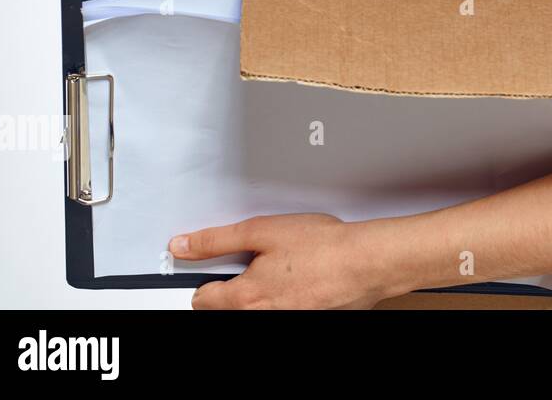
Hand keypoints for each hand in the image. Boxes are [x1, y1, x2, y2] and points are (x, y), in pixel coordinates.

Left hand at [169, 213, 386, 308]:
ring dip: (266, 292)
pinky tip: (305, 277)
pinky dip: (291, 297)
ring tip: (286, 268)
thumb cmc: (322, 246)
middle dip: (238, 287)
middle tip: (258, 262)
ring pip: (261, 310)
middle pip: (231, 309)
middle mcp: (263, 317)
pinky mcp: (311, 318)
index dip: (205, 280)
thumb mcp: (262, 230)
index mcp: (245, 297)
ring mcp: (288, 320)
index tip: (212, 270)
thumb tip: (184, 245)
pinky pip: (288, 309)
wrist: (367, 261)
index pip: (203, 300)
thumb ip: (217, 240)